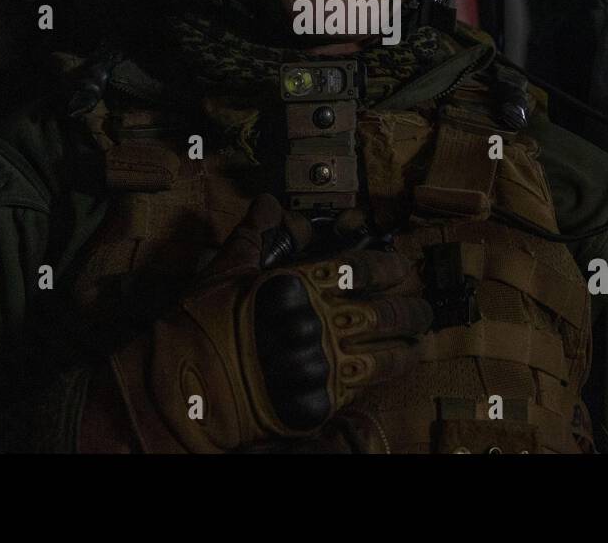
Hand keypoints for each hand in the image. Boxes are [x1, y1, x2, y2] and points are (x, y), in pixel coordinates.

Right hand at [109, 194, 431, 451]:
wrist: (183, 386)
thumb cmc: (200, 325)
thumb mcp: (225, 271)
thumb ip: (254, 237)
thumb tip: (267, 204)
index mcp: (300, 286)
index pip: (359, 270)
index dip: (387, 267)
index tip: (402, 266)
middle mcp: (319, 324)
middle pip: (383, 315)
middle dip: (410, 310)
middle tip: (424, 308)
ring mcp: (322, 366)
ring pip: (383, 357)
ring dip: (407, 349)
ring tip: (421, 344)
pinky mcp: (318, 403)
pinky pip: (362, 389)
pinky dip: (383, 379)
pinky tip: (391, 374)